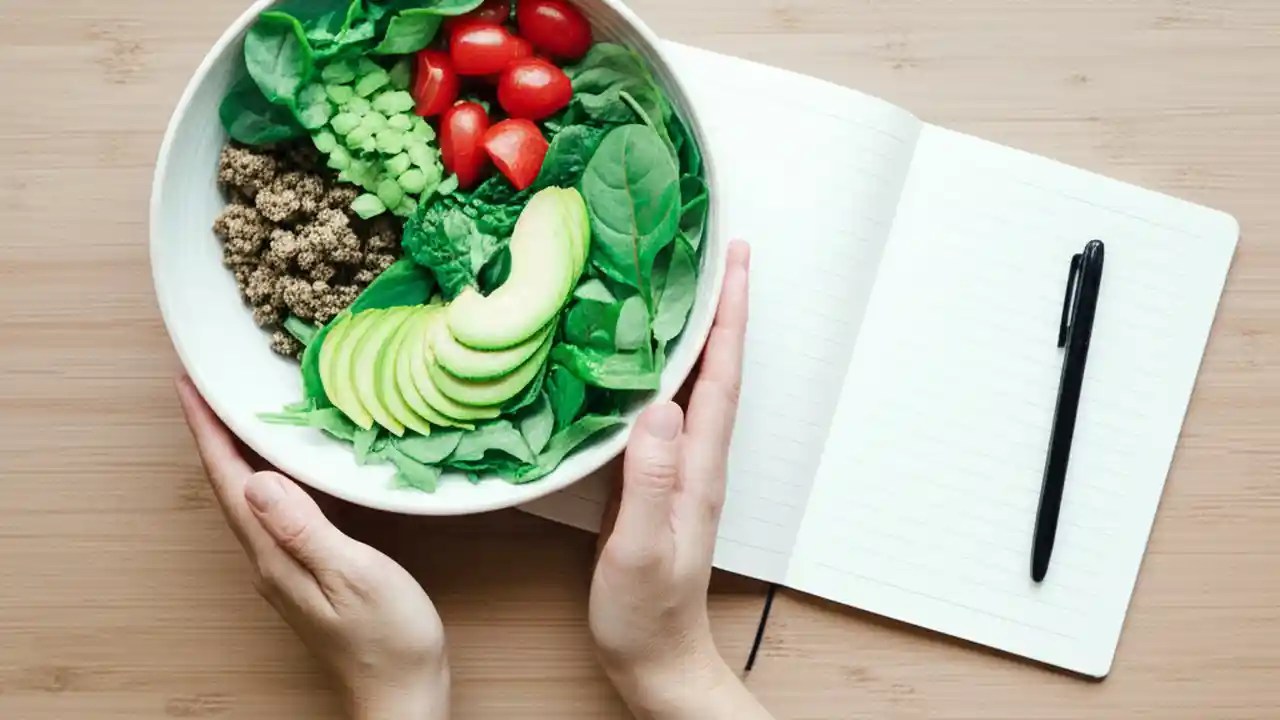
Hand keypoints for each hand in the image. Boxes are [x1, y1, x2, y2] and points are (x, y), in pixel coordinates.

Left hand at [177, 379, 448, 719]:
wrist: (401, 692)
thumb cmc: (387, 638)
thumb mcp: (352, 575)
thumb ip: (304, 529)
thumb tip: (257, 481)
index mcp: (275, 556)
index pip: (230, 483)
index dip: (208, 432)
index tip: (189, 388)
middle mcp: (269, 560)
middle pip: (229, 487)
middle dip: (213, 435)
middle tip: (205, 389)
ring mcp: (286, 568)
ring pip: (250, 499)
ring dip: (237, 454)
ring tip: (234, 414)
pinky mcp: (307, 572)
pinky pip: (275, 513)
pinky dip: (270, 477)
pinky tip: (284, 467)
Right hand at [591, 241, 771, 719]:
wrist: (655, 656)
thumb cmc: (645, 612)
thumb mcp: (640, 548)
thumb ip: (647, 480)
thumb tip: (658, 407)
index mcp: (697, 467)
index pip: (721, 376)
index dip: (729, 315)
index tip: (735, 258)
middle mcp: (695, 459)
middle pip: (714, 368)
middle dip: (719, 305)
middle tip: (711, 247)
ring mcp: (676, 468)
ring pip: (691, 383)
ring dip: (694, 330)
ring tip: (679, 281)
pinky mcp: (653, 479)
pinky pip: (662, 408)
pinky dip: (660, 369)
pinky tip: (638, 355)